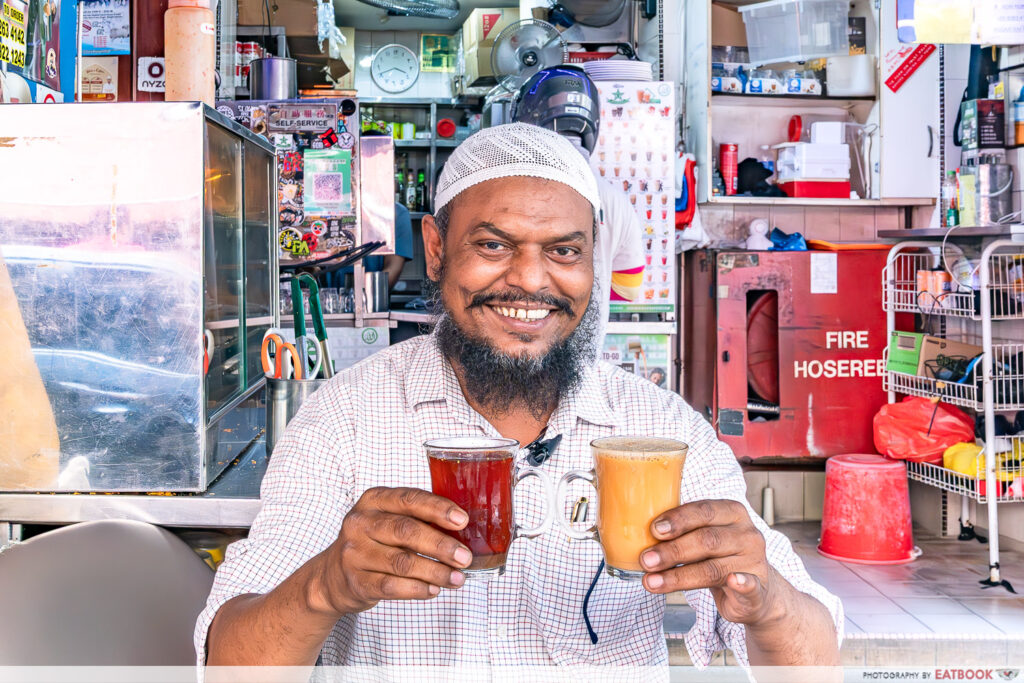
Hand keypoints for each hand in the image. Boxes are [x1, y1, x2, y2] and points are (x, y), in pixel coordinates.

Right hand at [308, 487, 472, 617]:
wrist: (333, 576)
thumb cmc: (374, 542)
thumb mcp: (388, 519)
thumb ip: (418, 518)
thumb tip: (462, 529)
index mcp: (373, 500)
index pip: (409, 499)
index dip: (438, 509)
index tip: (462, 520)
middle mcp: (360, 523)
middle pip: (406, 531)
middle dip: (440, 545)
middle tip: (465, 557)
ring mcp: (355, 554)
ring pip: (402, 562)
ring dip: (435, 571)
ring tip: (457, 578)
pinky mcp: (356, 582)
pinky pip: (392, 586)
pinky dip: (418, 589)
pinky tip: (434, 589)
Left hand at [639, 499, 782, 626]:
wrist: (755, 592)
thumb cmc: (718, 557)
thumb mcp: (703, 538)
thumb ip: (681, 534)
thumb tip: (637, 536)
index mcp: (732, 513)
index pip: (704, 511)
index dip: (678, 519)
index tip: (654, 530)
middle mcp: (746, 534)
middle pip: (707, 539)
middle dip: (672, 550)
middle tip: (646, 560)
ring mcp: (754, 562)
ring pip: (713, 568)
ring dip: (679, 576)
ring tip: (651, 582)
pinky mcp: (758, 591)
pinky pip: (750, 586)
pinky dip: (742, 584)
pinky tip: (732, 582)